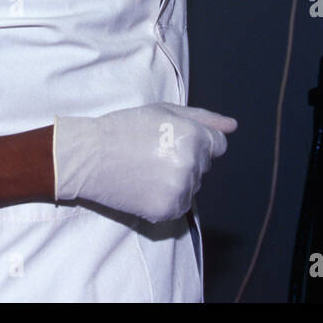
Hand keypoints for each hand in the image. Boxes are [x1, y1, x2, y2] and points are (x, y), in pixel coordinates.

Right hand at [53, 102, 237, 222]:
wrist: (89, 156)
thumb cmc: (125, 128)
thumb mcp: (165, 111)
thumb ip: (205, 119)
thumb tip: (233, 127)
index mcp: (194, 137)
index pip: (217, 146)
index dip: (195, 141)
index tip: (171, 141)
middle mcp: (191, 165)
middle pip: (204, 166)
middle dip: (187, 159)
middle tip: (154, 153)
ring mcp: (180, 190)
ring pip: (193, 186)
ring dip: (177, 180)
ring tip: (147, 169)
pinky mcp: (167, 210)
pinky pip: (180, 206)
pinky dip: (166, 199)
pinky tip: (145, 186)